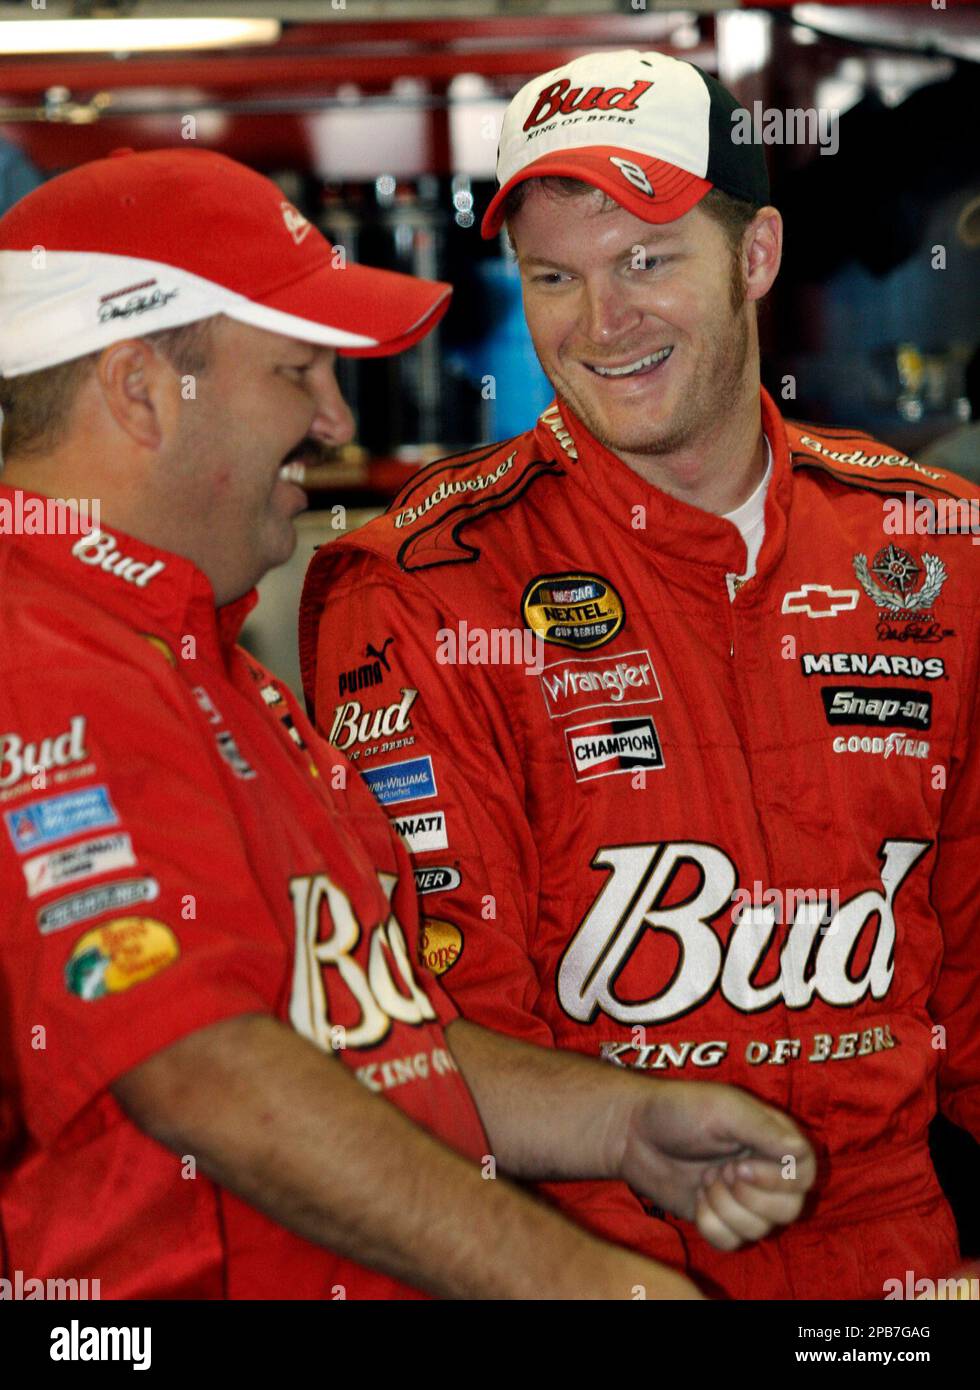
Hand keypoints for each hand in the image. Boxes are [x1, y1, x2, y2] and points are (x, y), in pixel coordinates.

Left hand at [616, 1079, 815, 1251]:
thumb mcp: (723, 1108)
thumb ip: (764, 1130)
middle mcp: (763, 1171)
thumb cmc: (679, 1110)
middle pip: (790, 1209)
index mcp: (771, 1139)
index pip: (806, 1173)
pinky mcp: (719, 1218)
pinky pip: (733, 1243)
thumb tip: (800, 1152)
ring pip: (761, 1230)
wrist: (632, 1132)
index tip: (740, 1164)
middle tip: (720, 1171)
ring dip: (727, 1208)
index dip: (779, 1179)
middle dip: (750, 1197)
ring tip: (704, 1180)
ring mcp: (742, 1198)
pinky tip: (695, 1198)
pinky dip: (711, 1224)